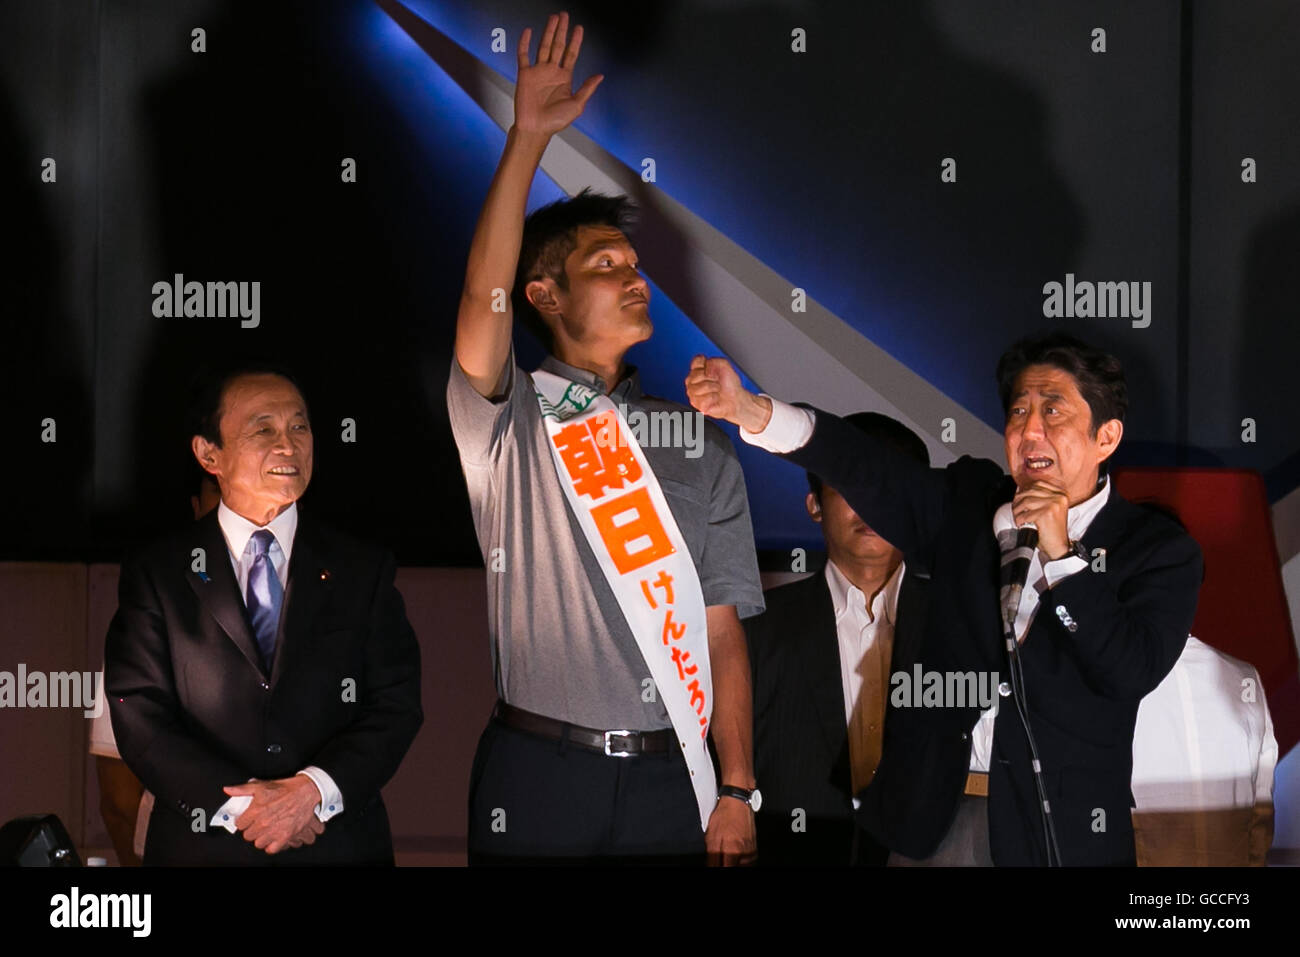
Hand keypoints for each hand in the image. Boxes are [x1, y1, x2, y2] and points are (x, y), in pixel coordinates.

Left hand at [225, 776, 321, 854]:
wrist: (305, 792)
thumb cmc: (285, 789)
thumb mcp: (261, 786)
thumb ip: (242, 789)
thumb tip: (228, 790)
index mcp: (255, 810)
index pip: (240, 824)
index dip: (243, 821)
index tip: (247, 820)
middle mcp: (263, 822)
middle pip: (248, 836)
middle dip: (251, 830)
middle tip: (257, 824)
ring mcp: (274, 831)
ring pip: (258, 843)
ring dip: (261, 838)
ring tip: (265, 831)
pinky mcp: (285, 836)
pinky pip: (271, 849)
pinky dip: (271, 845)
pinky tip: (272, 838)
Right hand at [513, 12, 602, 136]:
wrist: (536, 129)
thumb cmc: (555, 121)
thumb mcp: (577, 105)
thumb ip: (587, 88)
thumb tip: (600, 76)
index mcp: (564, 78)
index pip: (571, 54)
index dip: (576, 41)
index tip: (579, 28)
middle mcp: (552, 72)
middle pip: (558, 45)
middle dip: (562, 30)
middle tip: (564, 16)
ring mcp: (538, 72)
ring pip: (544, 46)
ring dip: (548, 32)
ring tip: (553, 18)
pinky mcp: (525, 75)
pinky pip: (524, 55)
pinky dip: (524, 43)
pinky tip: (528, 31)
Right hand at [684, 355, 770, 430]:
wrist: (735, 399)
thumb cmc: (729, 384)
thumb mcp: (725, 365)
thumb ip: (714, 361)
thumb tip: (706, 369)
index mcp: (698, 369)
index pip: (696, 360)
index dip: (707, 364)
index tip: (714, 369)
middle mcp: (692, 380)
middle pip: (697, 374)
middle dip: (712, 377)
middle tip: (717, 381)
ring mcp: (692, 392)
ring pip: (700, 387)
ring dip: (713, 388)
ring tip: (716, 390)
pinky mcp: (696, 403)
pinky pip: (704, 398)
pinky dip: (713, 398)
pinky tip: (715, 398)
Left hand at [704, 795, 756, 865]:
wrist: (738, 802)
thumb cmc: (725, 815)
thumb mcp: (711, 837)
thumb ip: (712, 856)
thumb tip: (711, 866)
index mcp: (733, 850)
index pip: (725, 869)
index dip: (719, 867)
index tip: (716, 864)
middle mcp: (744, 852)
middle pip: (734, 868)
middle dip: (726, 864)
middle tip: (722, 856)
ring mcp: (751, 851)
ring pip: (741, 866)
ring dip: (733, 862)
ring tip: (728, 852)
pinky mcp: (754, 848)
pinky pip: (747, 862)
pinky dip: (740, 860)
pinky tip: (735, 852)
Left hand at [1011, 481, 1069, 559]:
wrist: (1058, 546)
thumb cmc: (1051, 530)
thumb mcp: (1049, 509)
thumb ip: (1039, 497)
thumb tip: (1019, 488)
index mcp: (1061, 494)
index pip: (1038, 484)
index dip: (1024, 489)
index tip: (1018, 498)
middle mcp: (1059, 497)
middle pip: (1030, 491)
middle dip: (1018, 500)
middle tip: (1015, 510)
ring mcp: (1053, 505)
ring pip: (1025, 501)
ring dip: (1017, 510)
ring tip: (1017, 517)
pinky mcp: (1046, 514)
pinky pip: (1025, 514)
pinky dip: (1019, 520)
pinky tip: (1020, 524)